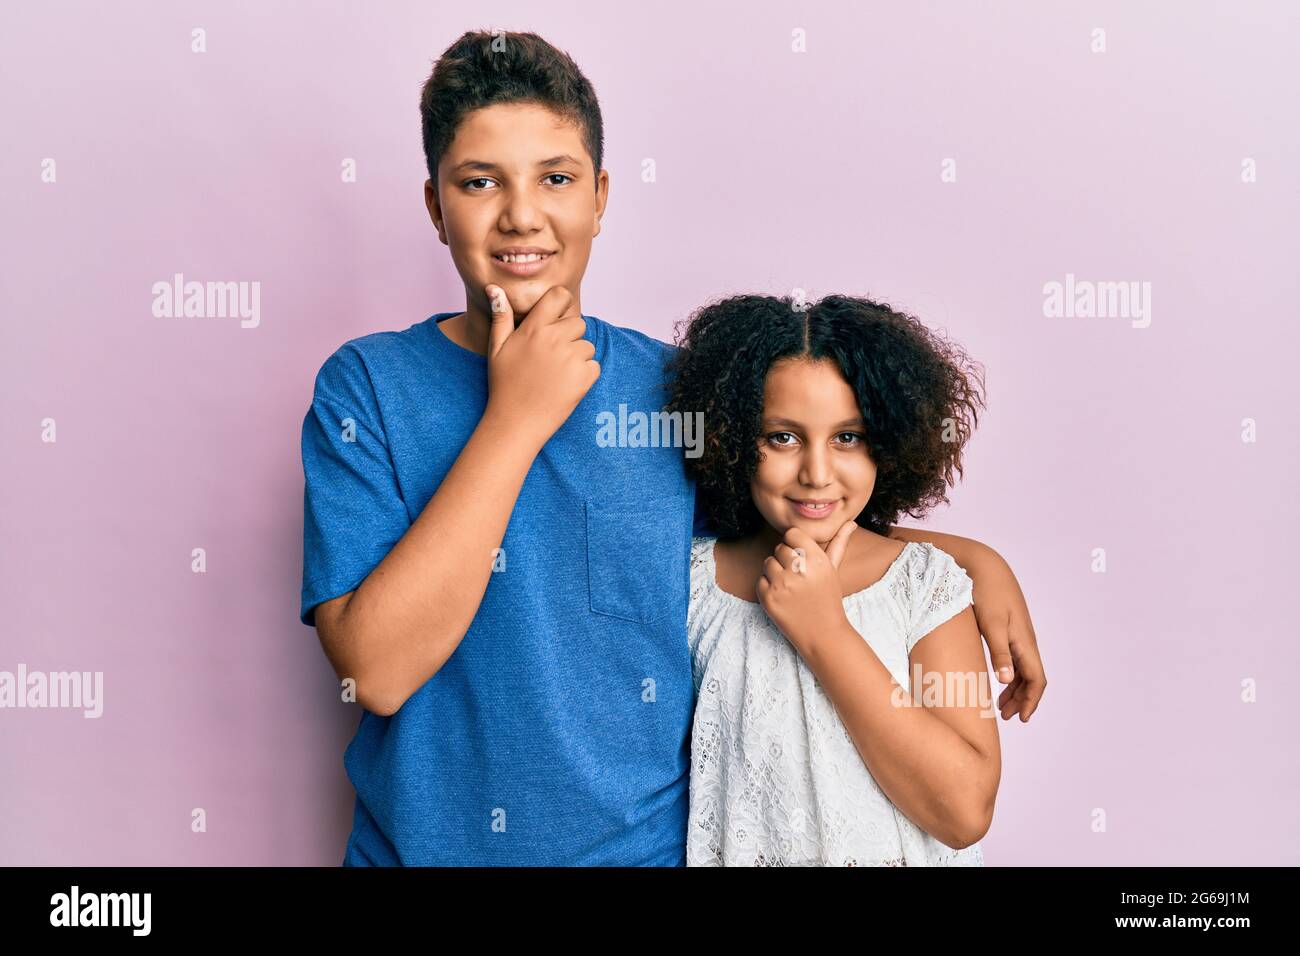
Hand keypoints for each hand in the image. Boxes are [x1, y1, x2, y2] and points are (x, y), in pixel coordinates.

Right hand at [483, 284, 599, 446]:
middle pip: (578, 323)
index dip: (561, 306)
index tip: (556, 320)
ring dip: (577, 358)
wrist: (516, 422)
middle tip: (551, 359)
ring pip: (587, 346)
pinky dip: (585, 375)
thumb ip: (501, 316)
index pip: (559, 295)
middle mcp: (554, 339)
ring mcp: (571, 358)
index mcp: (534, 328)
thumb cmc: (504, 385)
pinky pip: (594, 366)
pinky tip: (565, 385)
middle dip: (569, 337)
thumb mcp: (497, 348)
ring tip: (556, 375)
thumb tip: (493, 287)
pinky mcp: (584, 377)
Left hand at [756, 522, 856, 655]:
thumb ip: (838, 543)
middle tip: (797, 576)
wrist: (822, 633)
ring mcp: (782, 584)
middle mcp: (799, 569)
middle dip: (786, 559)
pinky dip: (768, 587)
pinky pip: (760, 580)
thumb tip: (850, 523)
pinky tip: (783, 597)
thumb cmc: (828, 597)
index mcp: (816, 559)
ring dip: (775, 572)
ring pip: (768, 562)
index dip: (794, 544)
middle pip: (779, 548)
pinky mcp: (769, 598)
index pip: (792, 534)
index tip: (800, 556)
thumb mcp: (833, 569)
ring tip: (790, 586)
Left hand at [967, 548, 1045, 721]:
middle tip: (1006, 716)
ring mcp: (1018, 634)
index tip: (1022, 719)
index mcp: (1024, 641)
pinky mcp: (1008, 628)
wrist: (984, 565)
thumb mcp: (990, 623)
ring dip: (1015, 689)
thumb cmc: (984, 592)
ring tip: (1001, 705)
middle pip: (1031, 678)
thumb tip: (1007, 680)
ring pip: (1023, 669)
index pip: (1037, 679)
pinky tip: (997, 679)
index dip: (1032, 701)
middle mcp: (1025, 640)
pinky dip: (1009, 674)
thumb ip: (999, 652)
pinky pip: (1015, 658)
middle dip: (1022, 699)